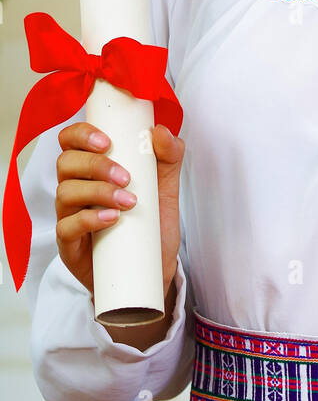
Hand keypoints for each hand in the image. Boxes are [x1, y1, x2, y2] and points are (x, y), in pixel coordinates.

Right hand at [54, 121, 185, 300]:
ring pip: (65, 192)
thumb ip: (169, 157)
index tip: (107, 141)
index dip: (81, 134)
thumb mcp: (166, 187)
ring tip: (128, 201)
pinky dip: (89, 220)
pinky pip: (66, 227)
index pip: (71, 141)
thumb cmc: (152, 223)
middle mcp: (76, 188)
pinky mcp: (69, 244)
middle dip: (96, 165)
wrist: (154, 268)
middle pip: (65, 163)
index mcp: (92, 168)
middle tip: (126, 177)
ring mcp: (69, 216)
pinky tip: (112, 219)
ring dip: (98, 192)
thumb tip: (162, 132)